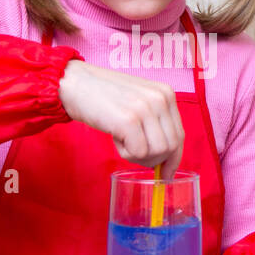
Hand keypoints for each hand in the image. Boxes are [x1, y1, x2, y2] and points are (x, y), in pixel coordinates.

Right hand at [58, 59, 184, 176]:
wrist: (75, 82)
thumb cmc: (103, 95)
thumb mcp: (138, 101)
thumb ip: (155, 122)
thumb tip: (166, 158)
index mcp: (166, 93)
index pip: (179, 135)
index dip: (173, 158)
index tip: (166, 172)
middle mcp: (160, 99)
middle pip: (171, 147)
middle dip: (153, 159)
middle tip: (132, 152)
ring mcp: (145, 108)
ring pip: (157, 152)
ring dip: (138, 155)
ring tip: (121, 139)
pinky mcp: (129, 120)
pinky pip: (138, 153)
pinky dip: (125, 153)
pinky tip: (114, 137)